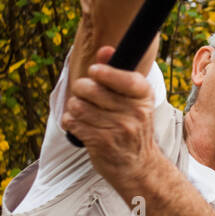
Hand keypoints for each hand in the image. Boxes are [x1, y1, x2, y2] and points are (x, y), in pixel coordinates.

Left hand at [62, 45, 159, 195]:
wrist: (138, 166)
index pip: (122, 77)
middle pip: (91, 88)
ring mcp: (119, 129)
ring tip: (82, 112)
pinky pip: (73, 122)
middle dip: (81, 89)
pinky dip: (70, 121)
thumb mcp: (133, 100)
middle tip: (84, 94)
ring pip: (78, 106)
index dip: (103, 72)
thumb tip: (105, 50)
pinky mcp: (102, 143)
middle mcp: (134, 112)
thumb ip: (117, 73)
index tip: (94, 72)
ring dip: (74, 107)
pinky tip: (79, 124)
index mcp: (143, 96)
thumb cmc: (132, 127)